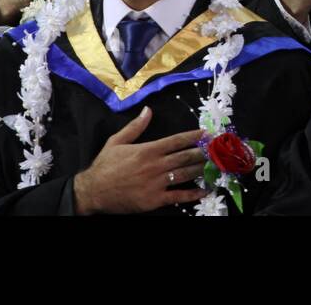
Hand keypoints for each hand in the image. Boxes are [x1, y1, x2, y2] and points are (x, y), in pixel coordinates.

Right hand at [73, 108, 207, 213]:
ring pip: (185, 174)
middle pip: (185, 157)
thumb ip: (135, 127)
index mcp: (148, 150)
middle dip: (203, 152)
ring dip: (202, 169)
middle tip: (218, 149)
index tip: (207, 134)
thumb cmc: (105, 165)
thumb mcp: (116, 141)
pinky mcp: (154, 200)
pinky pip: (178, 196)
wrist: (93, 191)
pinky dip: (193, 193)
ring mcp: (156, 183)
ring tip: (216, 165)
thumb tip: (148, 110)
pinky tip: (205, 189)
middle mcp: (155, 165)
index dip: (193, 136)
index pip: (176, 141)